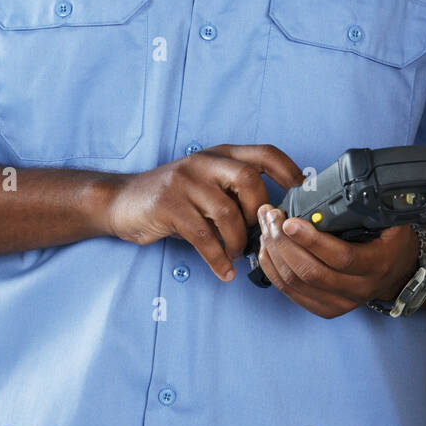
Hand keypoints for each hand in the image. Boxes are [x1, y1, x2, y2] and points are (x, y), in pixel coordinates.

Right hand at [100, 144, 304, 280]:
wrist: (122, 201)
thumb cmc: (173, 199)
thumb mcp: (206, 187)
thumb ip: (234, 196)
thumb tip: (277, 222)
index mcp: (220, 155)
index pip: (264, 153)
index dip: (289, 172)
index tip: (303, 197)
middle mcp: (205, 162)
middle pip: (248, 179)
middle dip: (259, 213)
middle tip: (260, 236)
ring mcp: (184, 181)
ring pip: (226, 211)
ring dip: (238, 240)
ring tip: (238, 255)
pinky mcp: (167, 205)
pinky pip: (202, 236)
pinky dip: (217, 258)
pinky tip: (224, 271)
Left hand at [256, 207, 419, 317]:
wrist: (398, 273)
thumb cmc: (391, 241)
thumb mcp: (392, 221)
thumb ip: (373, 206)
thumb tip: (348, 185)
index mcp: (376, 265)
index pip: (340, 257)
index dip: (312, 240)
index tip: (290, 221)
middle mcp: (358, 289)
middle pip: (310, 272)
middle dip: (283, 242)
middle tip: (271, 216)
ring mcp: (340, 303)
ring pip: (296, 282)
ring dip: (274, 253)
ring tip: (266, 225)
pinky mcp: (324, 308)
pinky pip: (290, 292)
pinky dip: (273, 269)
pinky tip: (267, 247)